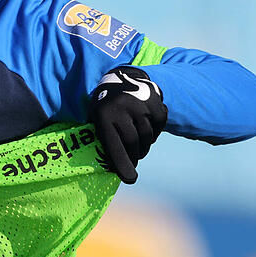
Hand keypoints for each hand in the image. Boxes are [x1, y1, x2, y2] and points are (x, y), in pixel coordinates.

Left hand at [88, 66, 167, 183]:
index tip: (130, 179)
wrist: (118, 77)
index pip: (115, 146)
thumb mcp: (96, 120)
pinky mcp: (155, 100)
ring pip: (148, 136)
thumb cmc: (105, 108)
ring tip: (139, 146)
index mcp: (104, 115)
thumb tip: (114, 170)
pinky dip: (156, 131)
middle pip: (133, 143)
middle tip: (133, 161)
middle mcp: (122, 107)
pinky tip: (147, 127)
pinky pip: (159, 125)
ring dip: (144, 146)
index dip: (122, 164)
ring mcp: (140, 103)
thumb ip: (104, 141)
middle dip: (134, 156)